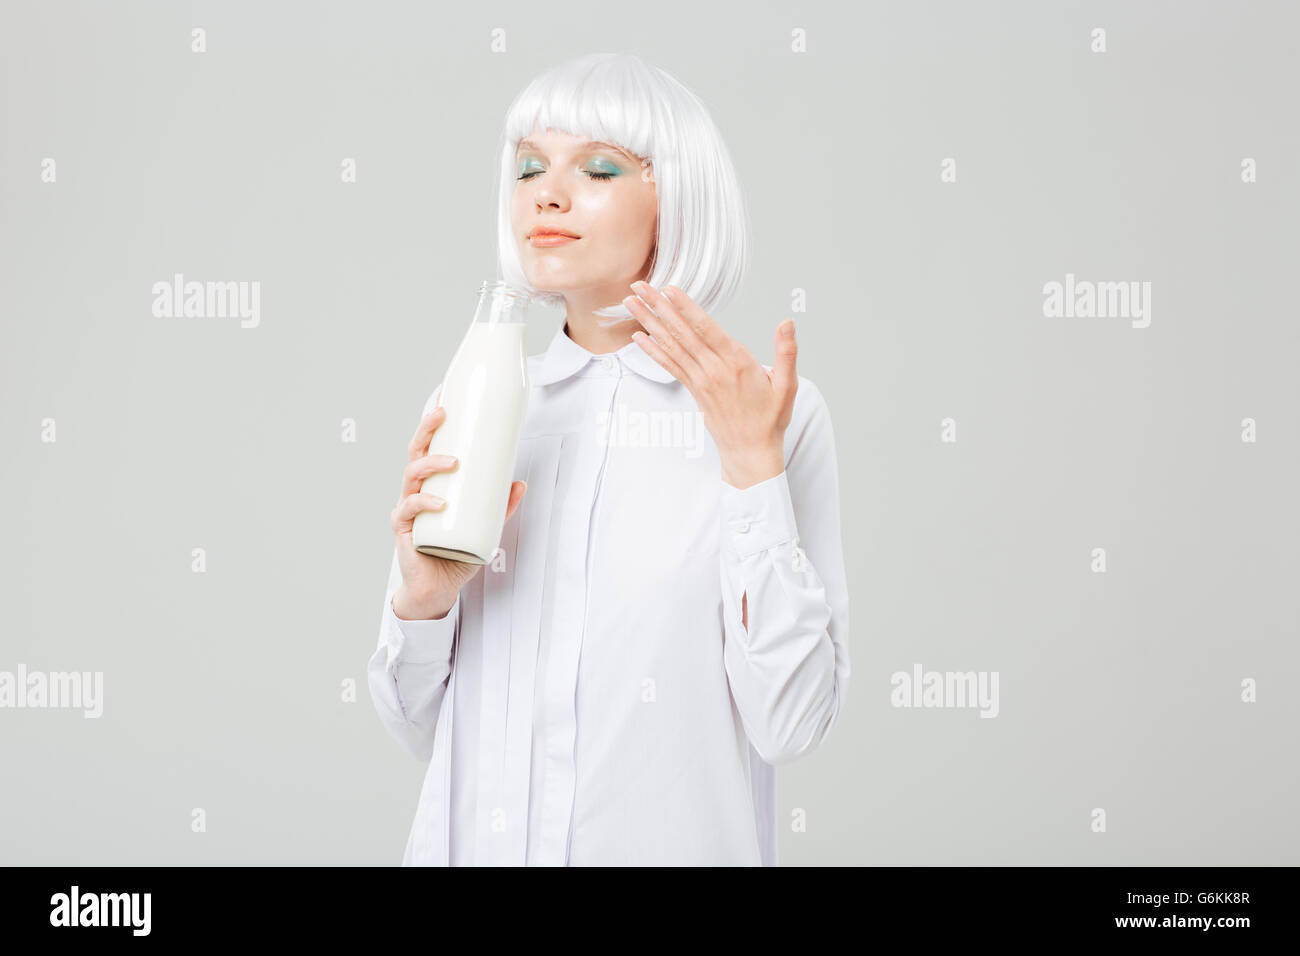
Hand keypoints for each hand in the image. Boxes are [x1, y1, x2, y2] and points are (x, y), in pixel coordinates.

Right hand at [390, 404, 526, 619]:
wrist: (438, 586)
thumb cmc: (456, 552)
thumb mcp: (485, 526)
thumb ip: (500, 506)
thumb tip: (521, 482)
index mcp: (431, 484)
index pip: (429, 447)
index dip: (433, 424)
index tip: (446, 400)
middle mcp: (415, 490)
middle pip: (415, 451)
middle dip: (427, 429)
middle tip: (443, 414)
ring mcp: (407, 507)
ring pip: (411, 475)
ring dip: (431, 464)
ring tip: (452, 462)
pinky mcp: (402, 528)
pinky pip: (409, 510)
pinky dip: (425, 504)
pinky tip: (440, 504)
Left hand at [622, 281, 796, 488]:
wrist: (750, 452)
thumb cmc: (770, 419)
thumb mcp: (788, 385)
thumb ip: (787, 352)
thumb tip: (788, 323)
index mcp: (737, 363)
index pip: (707, 329)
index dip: (686, 307)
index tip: (669, 288)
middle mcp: (714, 370)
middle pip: (682, 332)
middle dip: (659, 306)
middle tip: (639, 285)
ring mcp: (701, 380)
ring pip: (671, 345)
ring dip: (649, 322)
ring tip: (631, 303)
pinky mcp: (694, 390)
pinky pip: (670, 365)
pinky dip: (653, 350)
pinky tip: (638, 336)